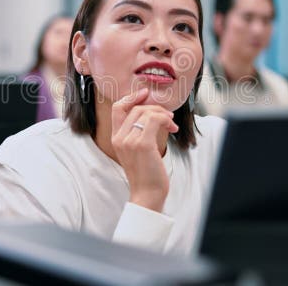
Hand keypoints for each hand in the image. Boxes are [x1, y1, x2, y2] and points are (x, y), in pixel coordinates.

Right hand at [111, 88, 178, 212]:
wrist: (147, 193)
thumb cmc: (146, 174)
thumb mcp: (136, 150)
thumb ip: (138, 133)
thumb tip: (152, 114)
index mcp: (115, 138)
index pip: (118, 108)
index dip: (132, 97)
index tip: (146, 94)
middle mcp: (119, 138)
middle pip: (136, 108)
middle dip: (155, 108)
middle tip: (168, 117)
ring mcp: (129, 141)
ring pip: (146, 112)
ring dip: (163, 115)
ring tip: (171, 125)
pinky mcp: (142, 144)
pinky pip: (154, 120)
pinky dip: (166, 120)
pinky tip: (172, 129)